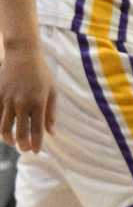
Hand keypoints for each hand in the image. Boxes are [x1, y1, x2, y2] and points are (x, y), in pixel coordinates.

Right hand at [0, 38, 55, 153]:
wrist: (22, 55)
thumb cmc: (41, 74)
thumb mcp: (52, 90)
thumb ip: (51, 113)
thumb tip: (52, 133)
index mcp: (38, 101)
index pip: (37, 129)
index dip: (36, 143)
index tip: (36, 151)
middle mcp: (22, 103)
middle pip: (19, 133)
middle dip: (22, 145)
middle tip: (25, 149)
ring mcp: (7, 100)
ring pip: (3, 128)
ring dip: (8, 139)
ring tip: (14, 141)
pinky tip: (4, 129)